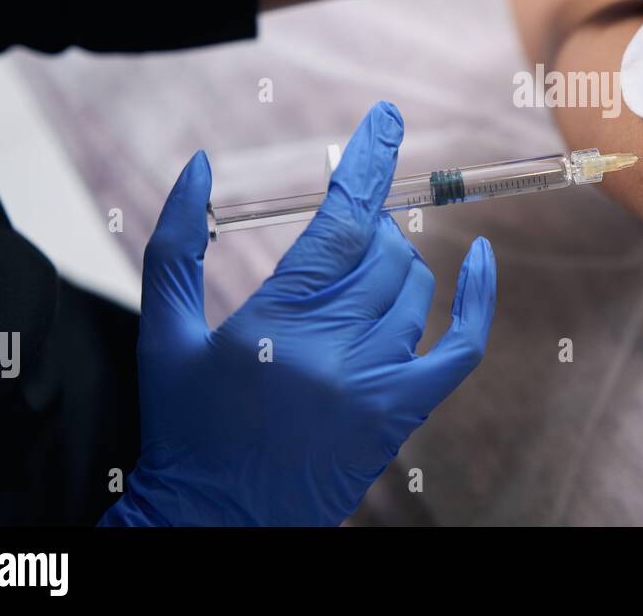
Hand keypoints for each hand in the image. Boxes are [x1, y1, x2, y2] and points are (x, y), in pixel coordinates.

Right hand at [99, 102, 495, 525]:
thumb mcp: (162, 337)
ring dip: (395, 259)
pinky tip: (481, 259)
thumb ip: (174, 250)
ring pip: (413, 289)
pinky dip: (477, 300)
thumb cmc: (183, 430)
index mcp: (276, 324)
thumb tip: (195, 166)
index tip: (386, 118)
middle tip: (346, 224)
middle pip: (381, 252)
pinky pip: (461, 347)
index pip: (340, 223)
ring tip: (365, 259)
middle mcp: (335, 352)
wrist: (215, 525)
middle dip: (367, 225)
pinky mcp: (400, 415)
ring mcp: (376, 386)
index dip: (367, 164)